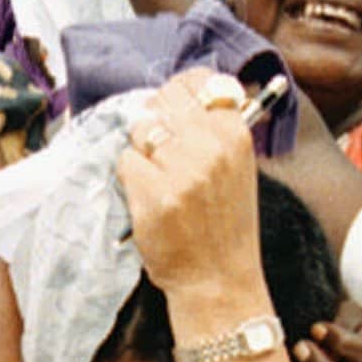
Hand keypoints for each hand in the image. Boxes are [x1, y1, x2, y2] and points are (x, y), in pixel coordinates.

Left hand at [116, 71, 262, 298]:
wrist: (218, 279)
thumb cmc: (224, 225)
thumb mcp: (236, 166)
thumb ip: (214, 127)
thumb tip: (179, 94)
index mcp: (235, 133)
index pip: (197, 82)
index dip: (178, 93)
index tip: (175, 111)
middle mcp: (211, 145)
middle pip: (162, 100)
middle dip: (156, 122)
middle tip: (164, 154)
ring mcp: (181, 168)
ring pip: (140, 130)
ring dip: (143, 152)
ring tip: (162, 181)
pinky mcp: (153, 191)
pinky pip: (125, 162)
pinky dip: (130, 178)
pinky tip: (150, 199)